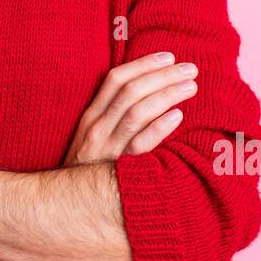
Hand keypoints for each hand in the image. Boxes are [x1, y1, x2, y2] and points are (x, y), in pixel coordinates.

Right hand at [63, 52, 197, 165]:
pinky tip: (177, 116)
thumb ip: (113, 115)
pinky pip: (140, 145)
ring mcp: (107, 149)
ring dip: (166, 95)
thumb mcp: (92, 136)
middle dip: (162, 76)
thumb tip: (147, 91)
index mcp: (91, 116)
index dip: (143, 64)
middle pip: (130, 92)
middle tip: (189, 69)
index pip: (116, 80)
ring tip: (190, 87)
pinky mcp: (119, 170)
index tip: (169, 56)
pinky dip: (158, 127)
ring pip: (137, 113)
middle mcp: (97, 128)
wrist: (70, 203)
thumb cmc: (89, 167)